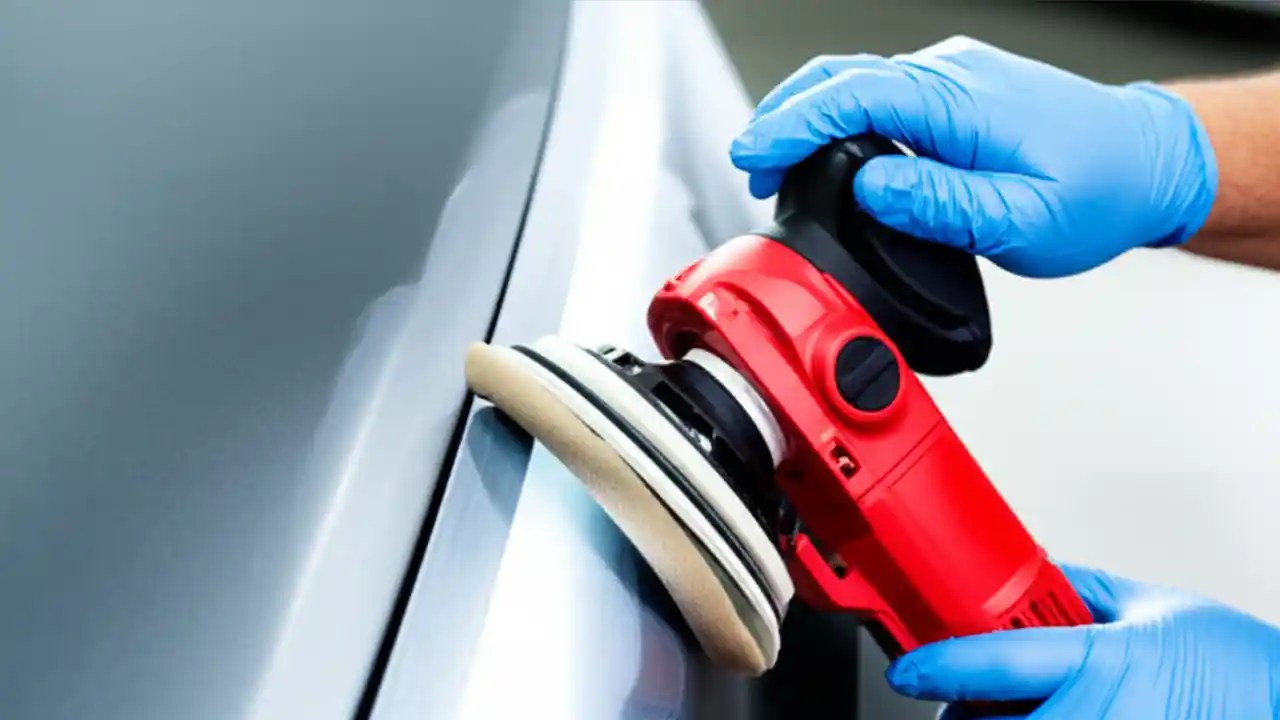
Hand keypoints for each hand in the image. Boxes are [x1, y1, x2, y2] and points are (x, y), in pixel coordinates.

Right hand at [729, 36, 1217, 277]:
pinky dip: (839, 120)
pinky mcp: (956, 93)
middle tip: (749, 166)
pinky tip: (828, 154)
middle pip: (841, 76)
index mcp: (962, 103)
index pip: (855, 96)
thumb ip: (941, 204)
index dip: (793, 124)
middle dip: (781, 117)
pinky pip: (881, 94)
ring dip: (807, 118)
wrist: (1151, 161)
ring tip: (774, 168)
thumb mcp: (1023, 219)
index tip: (752, 153)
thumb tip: (871, 189)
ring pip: (856, 82)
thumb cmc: (1099, 191)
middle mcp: (952, 77)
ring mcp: (953, 79)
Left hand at [885, 564, 1279, 718]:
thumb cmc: (1234, 664)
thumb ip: (1078, 589)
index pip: (992, 662)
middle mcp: (1101, 718)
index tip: (906, 667)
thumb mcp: (1148, 605)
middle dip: (958, 714)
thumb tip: (1021, 575)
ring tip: (1000, 714)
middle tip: (954, 696)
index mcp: (1106, 661)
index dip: (935, 664)